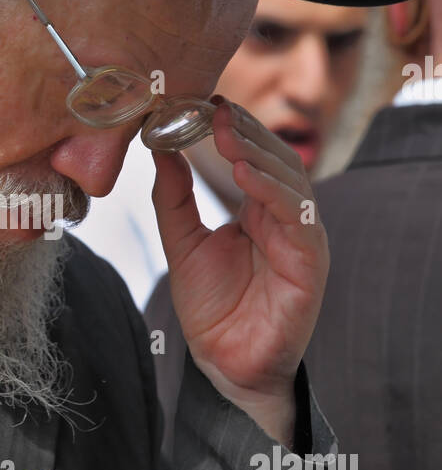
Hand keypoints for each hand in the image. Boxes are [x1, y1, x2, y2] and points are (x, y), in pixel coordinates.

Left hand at [151, 98, 328, 445]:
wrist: (225, 366)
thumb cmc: (213, 310)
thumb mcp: (183, 244)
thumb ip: (174, 199)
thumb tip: (159, 149)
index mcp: (258, 211)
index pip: (253, 156)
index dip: (232, 129)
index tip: (202, 103)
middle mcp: (284, 219)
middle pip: (274, 160)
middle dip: (245, 132)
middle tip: (214, 108)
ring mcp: (300, 240)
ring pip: (289, 181)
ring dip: (258, 153)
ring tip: (226, 133)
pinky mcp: (310, 264)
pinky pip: (296, 219)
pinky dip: (272, 192)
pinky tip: (246, 175)